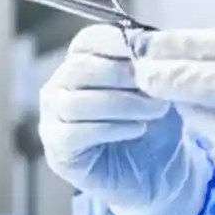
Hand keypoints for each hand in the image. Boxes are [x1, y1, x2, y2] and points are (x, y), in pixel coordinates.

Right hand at [39, 25, 210, 214]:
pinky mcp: (58, 151)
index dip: (112, 41)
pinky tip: (136, 129)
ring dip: (122, 103)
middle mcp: (61, 86)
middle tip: (156, 85)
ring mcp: (53, 118)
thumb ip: (151, 65)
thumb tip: (149, 44)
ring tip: (155, 110)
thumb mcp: (160, 88)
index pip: (87, 40)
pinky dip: (110, 128)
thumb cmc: (157, 124)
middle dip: (122, 74)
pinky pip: (74, 133)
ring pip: (76, 102)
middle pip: (79, 68)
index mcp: (83, 62)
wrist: (161, 174)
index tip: (142, 48)